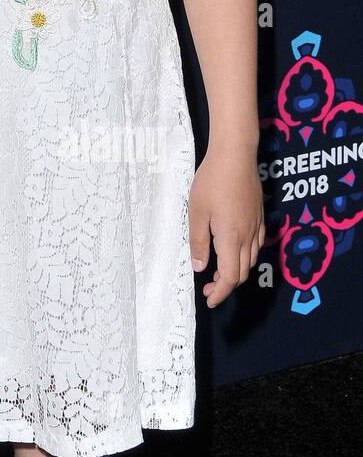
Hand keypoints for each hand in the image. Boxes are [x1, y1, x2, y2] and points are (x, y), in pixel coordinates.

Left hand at [188, 138, 265, 308]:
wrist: (235, 156)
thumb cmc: (211, 181)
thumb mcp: (196, 212)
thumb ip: (198, 242)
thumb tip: (200, 268)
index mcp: (231, 238)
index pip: (230, 277)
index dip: (220, 293)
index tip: (209, 300)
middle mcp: (248, 236)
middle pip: (242, 272)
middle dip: (226, 285)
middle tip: (208, 287)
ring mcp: (256, 226)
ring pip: (250, 260)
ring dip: (236, 271)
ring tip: (218, 270)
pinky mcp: (259, 216)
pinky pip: (256, 245)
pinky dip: (245, 256)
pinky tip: (233, 249)